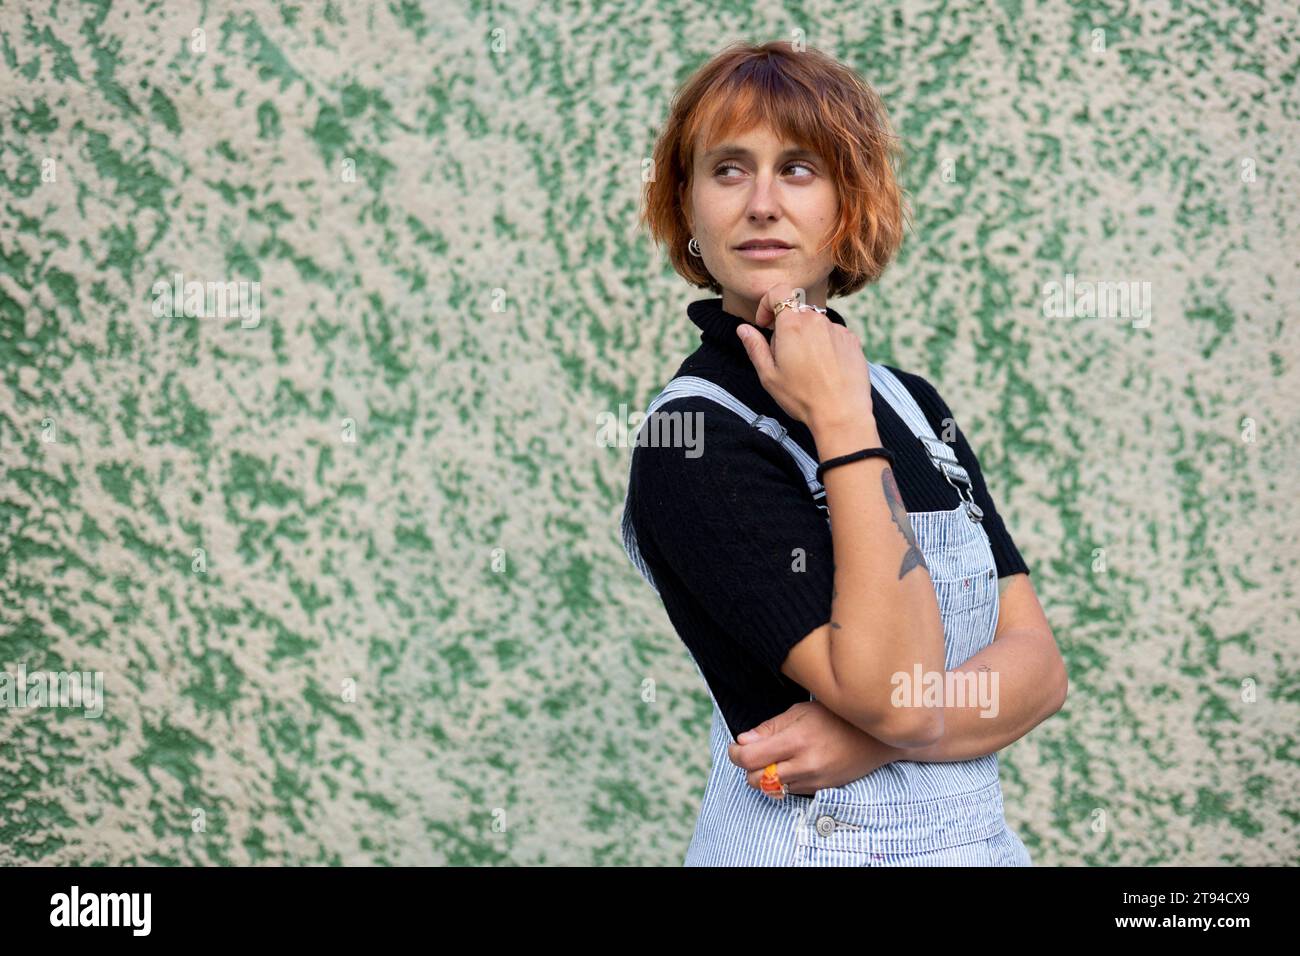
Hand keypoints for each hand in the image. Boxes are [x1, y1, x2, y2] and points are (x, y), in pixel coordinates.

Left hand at [727, 700, 900, 795]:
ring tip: (774, 757)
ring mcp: (814, 781)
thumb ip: (770, 728)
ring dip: (765, 776)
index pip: (750, 758)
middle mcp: (804, 765)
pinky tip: (791, 765)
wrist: (875, 738)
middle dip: (748, 768)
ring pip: (771, 789)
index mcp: (796, 741)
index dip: (735, 754)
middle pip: (756, 780)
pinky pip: (790, 791)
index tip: (735, 747)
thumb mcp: (800, 712)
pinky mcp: (821, 790)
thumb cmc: (836, 717)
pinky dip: (783, 781)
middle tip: (753, 752)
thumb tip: (742, 742)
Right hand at [734, 284, 873, 429]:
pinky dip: (825, 346)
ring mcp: (837, 329)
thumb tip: (743, 328)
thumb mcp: (769, 375)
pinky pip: (833, 334)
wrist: (841, 413)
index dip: (768, 304)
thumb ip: (755, 347)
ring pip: (815, 324)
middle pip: (796, 312)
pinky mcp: (852, 340)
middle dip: (786, 328)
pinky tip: (825, 370)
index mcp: (792, 325)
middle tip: (786, 358)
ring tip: (808, 369)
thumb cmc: (801, 397)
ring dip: (807, 338)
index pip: (778, 292)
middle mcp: (816, 320)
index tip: (765, 325)